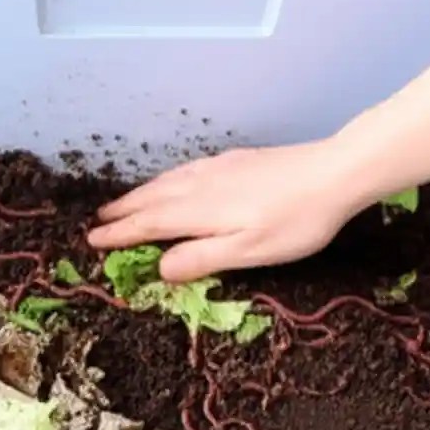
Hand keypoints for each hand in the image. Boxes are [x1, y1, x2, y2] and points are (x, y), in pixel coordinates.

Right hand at [87, 140, 370, 281]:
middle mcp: (201, 185)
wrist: (335, 172)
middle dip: (123, 211)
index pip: (150, 224)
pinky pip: (185, 170)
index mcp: (199, 211)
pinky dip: (166, 179)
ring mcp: (218, 169)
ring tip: (123, 203)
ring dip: (140, 194)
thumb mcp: (249, 252)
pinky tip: (172, 179)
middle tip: (96, 221)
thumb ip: (201, 259)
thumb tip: (159, 269)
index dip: (120, 234)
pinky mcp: (236, 161)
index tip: (94, 241)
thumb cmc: (296, 222)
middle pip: (152, 199)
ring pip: (167, 181)